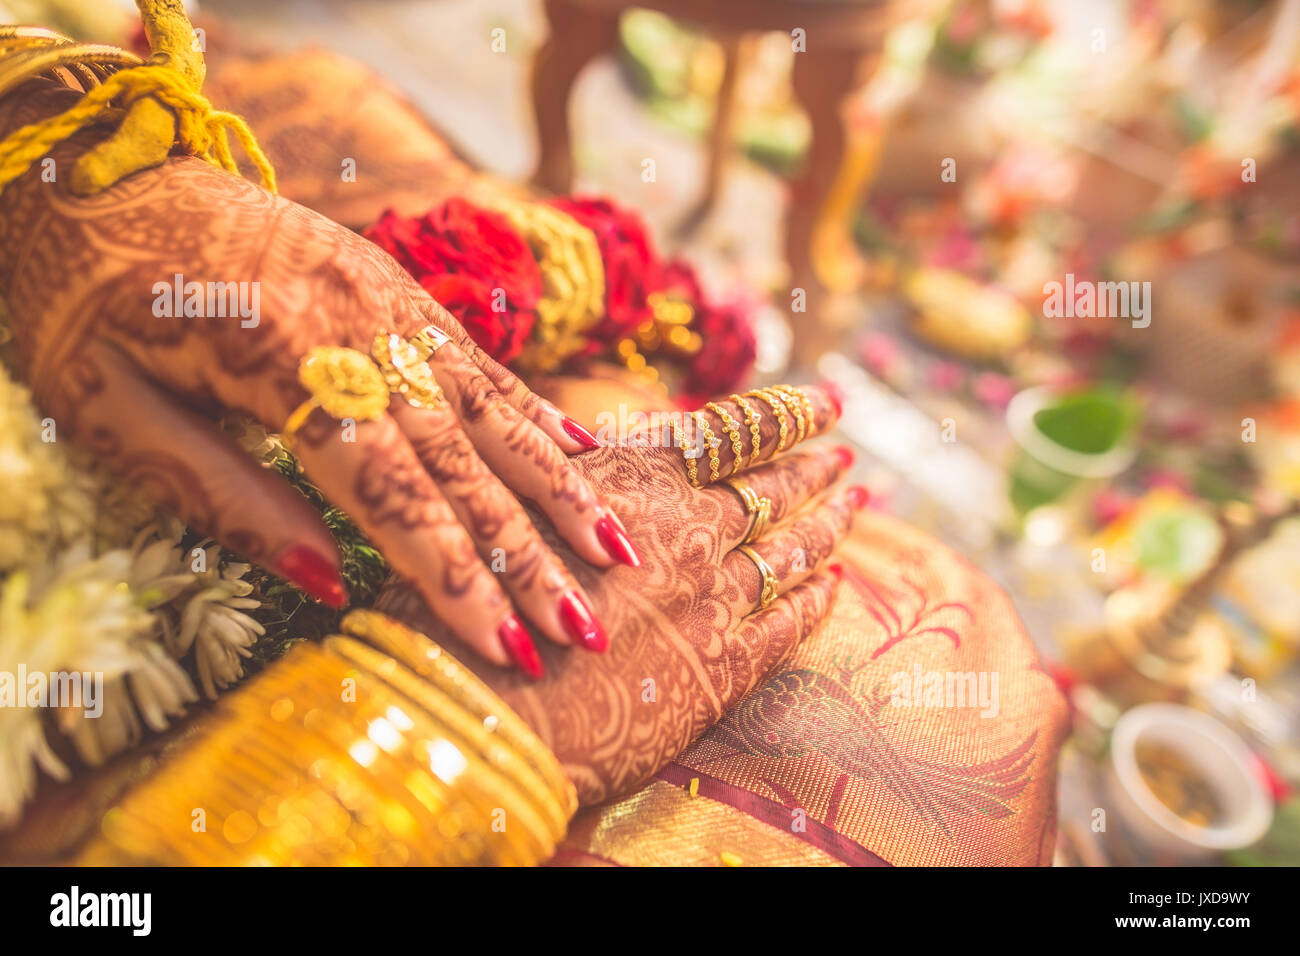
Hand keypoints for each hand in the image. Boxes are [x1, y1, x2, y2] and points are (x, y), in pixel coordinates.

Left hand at [0, 80, 634, 673]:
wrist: (98, 167)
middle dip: (529, 555)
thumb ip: (221, 496)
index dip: (455, 578)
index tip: (508, 648)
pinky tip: (582, 452)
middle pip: (464, 464)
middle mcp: (359, 330)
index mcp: (284, 363)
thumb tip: (328, 587)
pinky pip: (480, 360)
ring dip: (558, 488)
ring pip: (493, 411)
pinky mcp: (394, 288)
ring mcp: (388, 302)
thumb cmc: (81, 296)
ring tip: (615, 549)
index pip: (393, 495)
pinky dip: (534, 411)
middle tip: (587, 628)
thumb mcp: (106, 405)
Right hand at [375, 385, 865, 802]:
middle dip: (813, 467)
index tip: (825, 401)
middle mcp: (694, 532)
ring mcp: (715, 602)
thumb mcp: (514, 502)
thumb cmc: (477, 597)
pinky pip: (787, 626)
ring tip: (857, 503)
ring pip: (791, 551)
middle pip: (773, 489)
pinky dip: (814, 600)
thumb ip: (571, 472)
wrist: (484, 708)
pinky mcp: (722, 671)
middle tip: (844, 453)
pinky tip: (831, 585)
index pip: (738, 432)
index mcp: (646, 481)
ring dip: (827, 524)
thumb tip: (596, 442)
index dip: (787, 413)